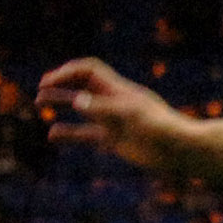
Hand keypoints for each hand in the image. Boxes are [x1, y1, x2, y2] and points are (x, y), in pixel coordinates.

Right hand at [37, 59, 192, 174]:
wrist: (182, 152)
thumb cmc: (163, 130)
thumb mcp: (132, 117)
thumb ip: (104, 109)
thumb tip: (76, 101)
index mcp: (119, 90)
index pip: (89, 71)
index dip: (68, 72)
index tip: (49, 82)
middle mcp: (114, 102)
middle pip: (82, 85)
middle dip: (61, 84)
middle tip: (41, 90)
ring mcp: (114, 121)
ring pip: (82, 109)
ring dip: (62, 104)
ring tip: (40, 106)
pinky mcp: (115, 140)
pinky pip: (87, 134)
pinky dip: (69, 133)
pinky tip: (52, 135)